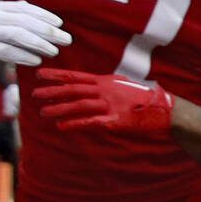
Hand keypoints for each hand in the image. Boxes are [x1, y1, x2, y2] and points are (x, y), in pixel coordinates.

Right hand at [0, 0, 71, 65]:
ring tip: (55, 52)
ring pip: (17, 33)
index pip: (22, 8)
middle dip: (48, 30)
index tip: (60, 23)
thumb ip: (7, 18)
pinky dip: (22, 55)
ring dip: (40, 43)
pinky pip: (5, 50)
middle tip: (67, 40)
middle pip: (24, 20)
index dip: (43, 15)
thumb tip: (36, 17)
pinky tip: (37, 60)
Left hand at [33, 69, 174, 137]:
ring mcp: (110, 105)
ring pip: (78, 105)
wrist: (166, 110)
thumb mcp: (124, 85)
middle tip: (34, 95)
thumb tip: (90, 85)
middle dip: (52, 92)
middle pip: (73, 90)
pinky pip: (90, 122)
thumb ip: (106, 85)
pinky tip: (62, 126)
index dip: (56, 76)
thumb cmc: (145, 98)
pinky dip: (74, 124)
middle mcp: (105, 90)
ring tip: (44, 113)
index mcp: (106, 81)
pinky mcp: (115, 120)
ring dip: (59, 109)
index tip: (39, 75)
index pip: (76, 76)